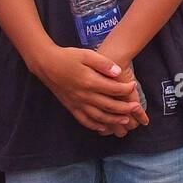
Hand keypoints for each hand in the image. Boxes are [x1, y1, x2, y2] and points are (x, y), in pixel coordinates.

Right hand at [31, 45, 147, 136]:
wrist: (46, 64)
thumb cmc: (68, 57)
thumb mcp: (87, 54)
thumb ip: (104, 63)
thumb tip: (119, 72)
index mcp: (89, 81)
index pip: (113, 89)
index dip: (126, 89)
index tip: (134, 85)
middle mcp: (84, 95)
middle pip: (108, 106)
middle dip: (125, 108)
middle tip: (136, 108)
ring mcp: (76, 103)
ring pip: (98, 116)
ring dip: (113, 120)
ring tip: (125, 120)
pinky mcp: (70, 107)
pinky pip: (84, 120)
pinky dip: (94, 126)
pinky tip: (102, 128)